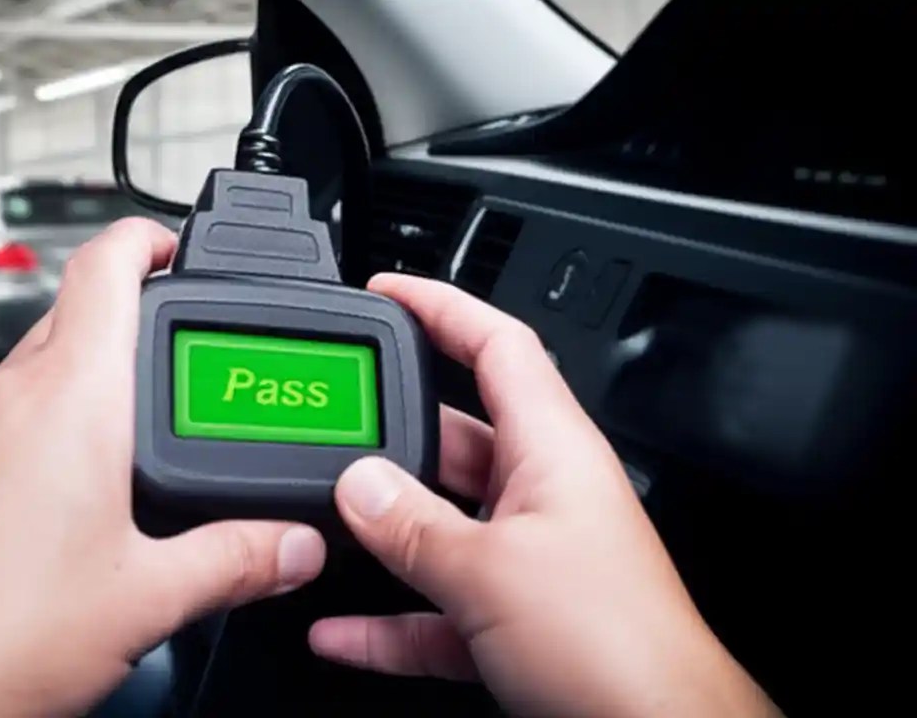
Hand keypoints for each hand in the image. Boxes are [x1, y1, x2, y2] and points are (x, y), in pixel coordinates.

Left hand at [0, 219, 326, 716]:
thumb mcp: (148, 599)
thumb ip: (238, 559)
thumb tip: (293, 546)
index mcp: (69, 399)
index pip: (105, 265)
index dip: (150, 237)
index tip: (183, 247)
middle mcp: (8, 398)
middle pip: (79, 311)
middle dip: (140, 318)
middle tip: (195, 353)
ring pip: (42, 366)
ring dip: (98, 378)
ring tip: (153, 433)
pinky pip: (11, 418)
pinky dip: (58, 428)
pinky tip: (89, 498)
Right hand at [308, 275, 779, 717]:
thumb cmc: (617, 646)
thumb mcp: (490, 571)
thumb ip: (413, 524)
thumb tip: (357, 482)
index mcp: (554, 451)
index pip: (498, 345)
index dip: (442, 306)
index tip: (385, 292)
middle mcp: (543, 494)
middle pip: (455, 436)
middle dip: (391, 434)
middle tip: (332, 428)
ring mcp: (529, 558)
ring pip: (440, 525)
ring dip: (384, 534)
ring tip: (322, 526)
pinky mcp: (516, 620)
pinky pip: (437, 603)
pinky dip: (388, 618)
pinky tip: (341, 632)